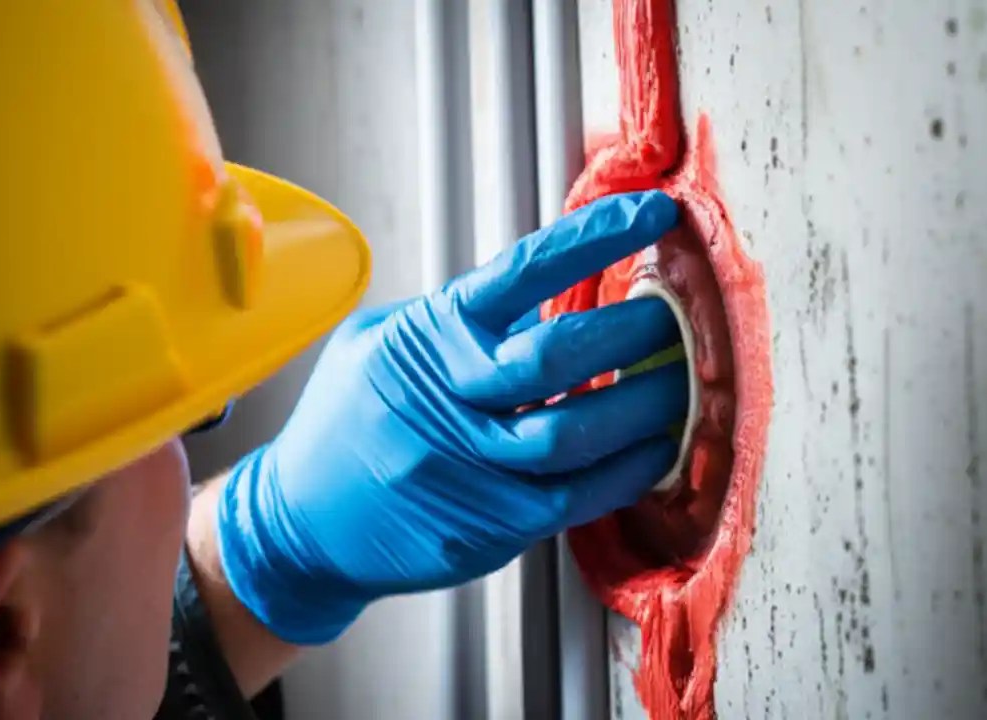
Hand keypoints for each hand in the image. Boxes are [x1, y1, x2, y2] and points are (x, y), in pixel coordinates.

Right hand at [216, 190, 687, 643]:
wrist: (301, 525)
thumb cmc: (343, 423)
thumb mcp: (373, 343)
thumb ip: (451, 316)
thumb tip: (542, 286)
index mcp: (425, 337)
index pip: (521, 272)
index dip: (594, 237)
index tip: (653, 212)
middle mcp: (447, 398)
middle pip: (559, 355)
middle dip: (635, 331)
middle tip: (682, 317)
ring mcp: (467, 467)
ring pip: (575, 432)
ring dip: (646, 406)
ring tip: (685, 384)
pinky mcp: (488, 526)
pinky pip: (575, 497)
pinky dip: (626, 472)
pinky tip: (654, 450)